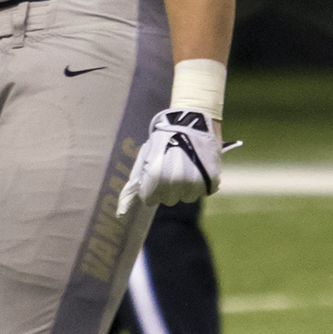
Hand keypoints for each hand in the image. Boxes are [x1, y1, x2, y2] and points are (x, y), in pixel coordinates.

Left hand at [117, 110, 237, 215]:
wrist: (193, 120)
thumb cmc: (166, 136)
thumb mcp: (146, 155)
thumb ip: (137, 180)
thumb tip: (121, 213)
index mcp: (155, 176)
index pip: (148, 199)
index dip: (151, 188)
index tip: (156, 175)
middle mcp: (174, 183)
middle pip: (168, 200)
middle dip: (167, 188)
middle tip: (172, 168)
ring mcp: (194, 184)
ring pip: (186, 198)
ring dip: (185, 187)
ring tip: (187, 167)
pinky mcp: (211, 182)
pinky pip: (203, 192)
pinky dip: (201, 183)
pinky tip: (198, 168)